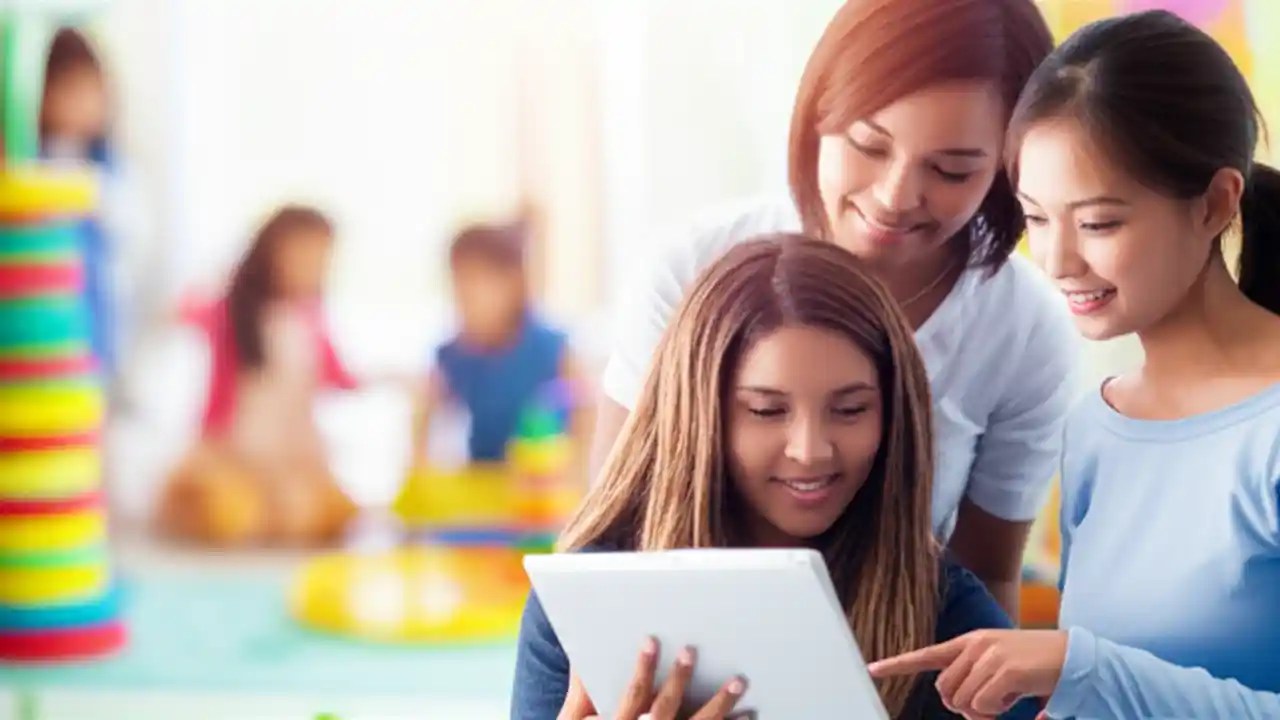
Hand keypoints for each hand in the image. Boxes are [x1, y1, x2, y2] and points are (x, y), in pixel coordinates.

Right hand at [558, 637, 747, 719]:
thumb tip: (583, 653)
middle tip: (690, 651)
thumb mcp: (575, 718)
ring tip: (738, 682)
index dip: (642, 668)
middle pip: (665, 709)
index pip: (633, 695)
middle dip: (679, 679)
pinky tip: (747, 715)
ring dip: (720, 705)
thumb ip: (581, 690)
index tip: (651, 640)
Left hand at [868, 630, 1065, 718]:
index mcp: (971, 642)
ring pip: (962, 702)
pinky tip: (1015, 698)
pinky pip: (983, 707)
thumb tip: (958, 705)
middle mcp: (976, 645)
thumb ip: (974, 677)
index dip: (898, 664)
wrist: (1076, 658)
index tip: (871, 670)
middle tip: (989, 707)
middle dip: (962, 708)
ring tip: (1006, 698)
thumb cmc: (1037, 666)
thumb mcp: (1000, 666)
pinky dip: (996, 712)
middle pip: (945, 691)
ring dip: (982, 712)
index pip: (928, 654)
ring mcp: (990, 656)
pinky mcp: (1006, 671)